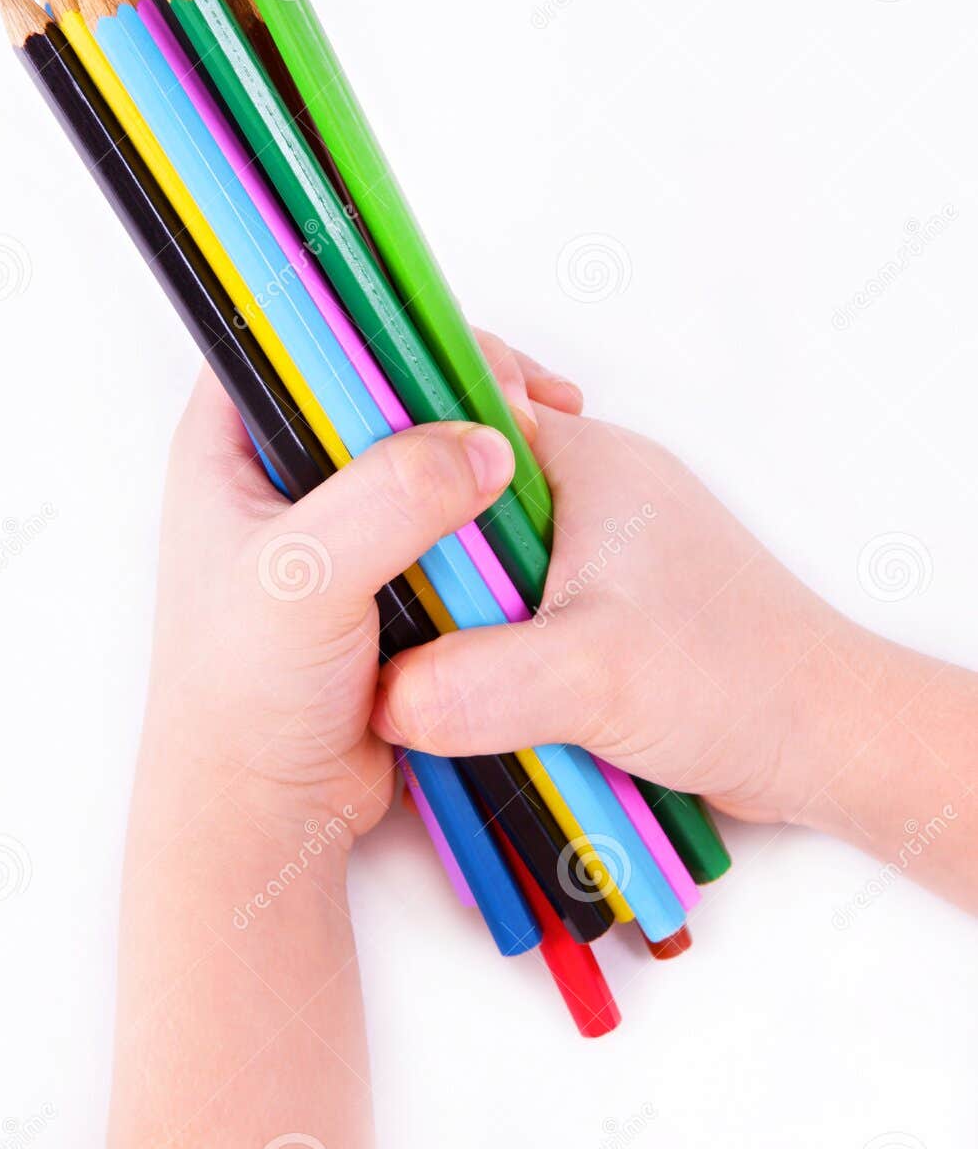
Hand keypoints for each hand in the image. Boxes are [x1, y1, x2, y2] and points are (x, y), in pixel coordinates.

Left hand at [140, 332, 581, 837]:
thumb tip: (485, 445)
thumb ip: (390, 499)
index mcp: (228, 445)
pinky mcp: (383, 571)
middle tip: (525, 390)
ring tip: (549, 433)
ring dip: (476, 444)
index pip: (294, 334)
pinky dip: (487, 505)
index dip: (372, 314)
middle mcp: (280, 471)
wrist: (266, 809)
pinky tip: (535, 503)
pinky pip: (445, 514)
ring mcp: (335, 521)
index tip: (453, 325)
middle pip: (374, 386)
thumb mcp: (305, 577)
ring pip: (418, 449)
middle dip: (449, 381)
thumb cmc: (242, 694)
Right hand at [371, 404, 869, 827]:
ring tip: (381, 632)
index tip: (324, 489)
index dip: (384, 441)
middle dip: (403, 531)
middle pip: (455, 485)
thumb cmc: (739, 678)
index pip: (455, 408)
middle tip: (340, 577)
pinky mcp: (600, 604)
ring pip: (479, 547)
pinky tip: (445, 670)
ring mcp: (593, 547)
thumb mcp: (591, 677)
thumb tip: (381, 699)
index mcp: (582, 462)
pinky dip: (476, 627)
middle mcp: (586, 489)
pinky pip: (509, 596)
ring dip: (441, 591)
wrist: (825, 739)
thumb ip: (476, 683)